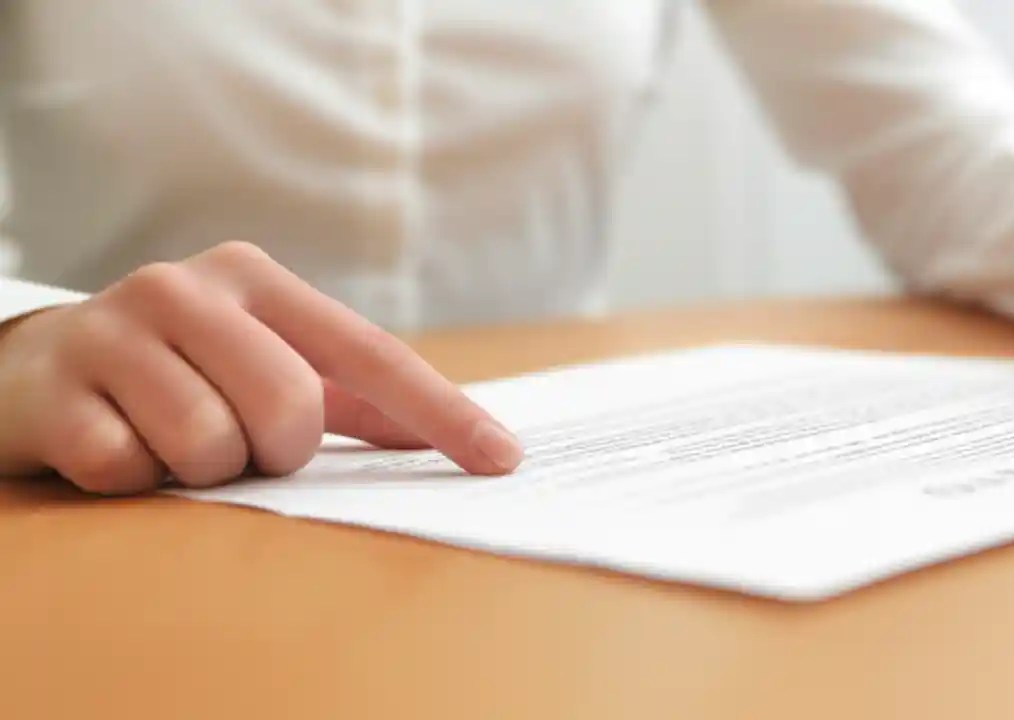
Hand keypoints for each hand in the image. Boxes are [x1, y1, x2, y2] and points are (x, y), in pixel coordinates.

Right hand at [0, 242, 522, 494]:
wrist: (35, 365)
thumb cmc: (177, 370)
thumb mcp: (260, 358)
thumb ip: (347, 394)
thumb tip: (448, 436)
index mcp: (257, 280)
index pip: (372, 355)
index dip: (441, 412)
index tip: (503, 458)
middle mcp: (187, 289)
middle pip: (290, 411)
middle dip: (272, 451)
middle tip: (233, 439)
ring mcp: (112, 332)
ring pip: (211, 446)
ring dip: (200, 468)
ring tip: (164, 436)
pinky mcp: (52, 389)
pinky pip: (131, 471)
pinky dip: (134, 479)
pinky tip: (113, 442)